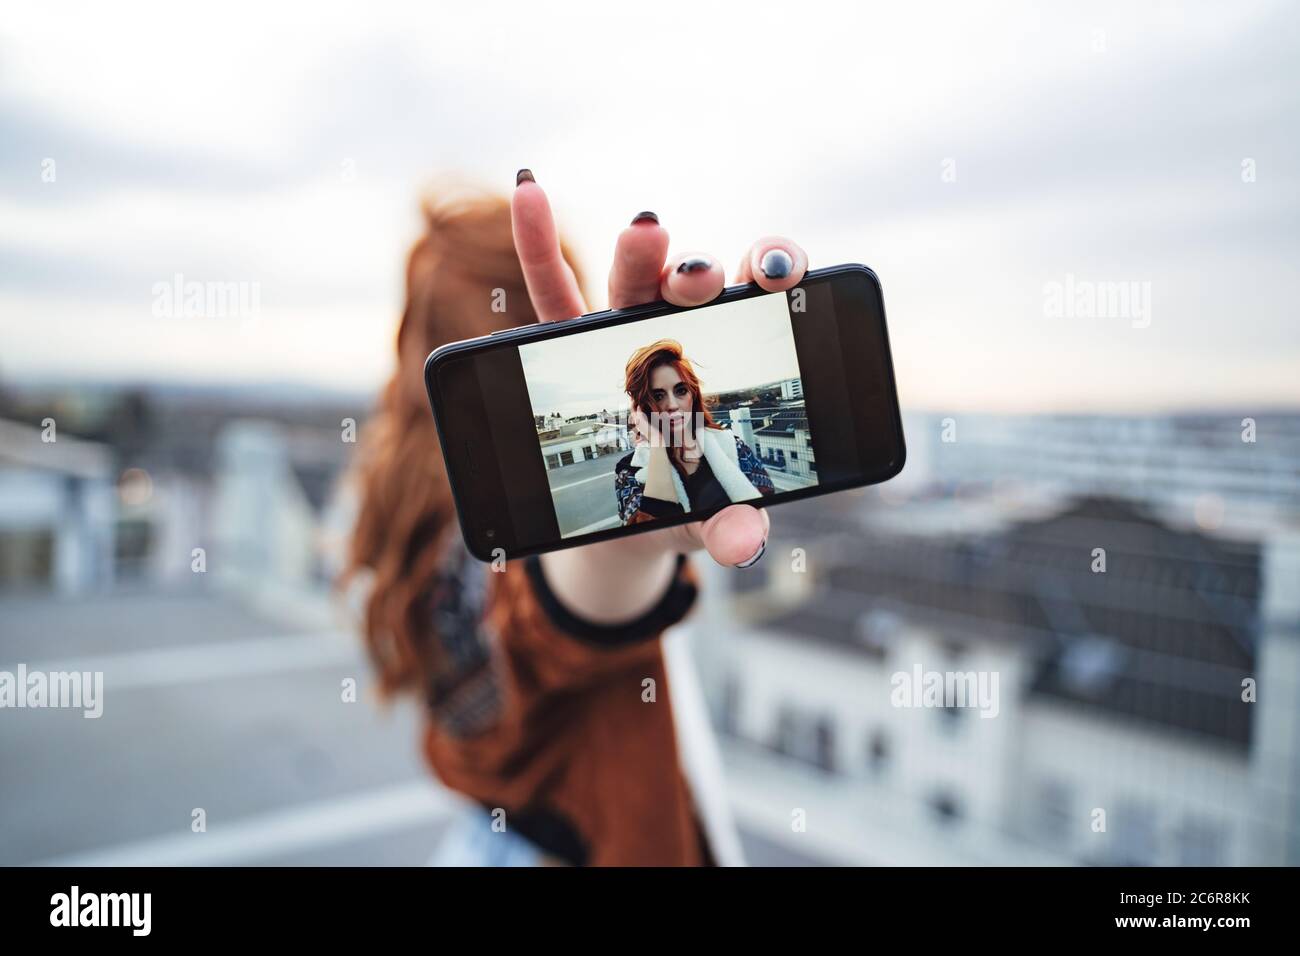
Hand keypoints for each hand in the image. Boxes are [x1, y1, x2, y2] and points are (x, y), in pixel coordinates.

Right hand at [514, 171, 807, 621]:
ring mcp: (621, 333)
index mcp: (722, 365)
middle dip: (701, 272)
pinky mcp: (566, 345)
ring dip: (639, 251)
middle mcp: (677, 337)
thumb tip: (746, 539)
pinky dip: (537, 239)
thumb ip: (725, 526)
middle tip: (704, 277)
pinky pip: (550, 289)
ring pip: (631, 283)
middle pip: (693, 289)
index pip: (755, 305)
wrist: (621, 524)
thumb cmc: (675, 508)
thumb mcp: (701, 519)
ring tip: (647, 230)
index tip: (781, 271)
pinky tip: (529, 189)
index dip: (771, 273)